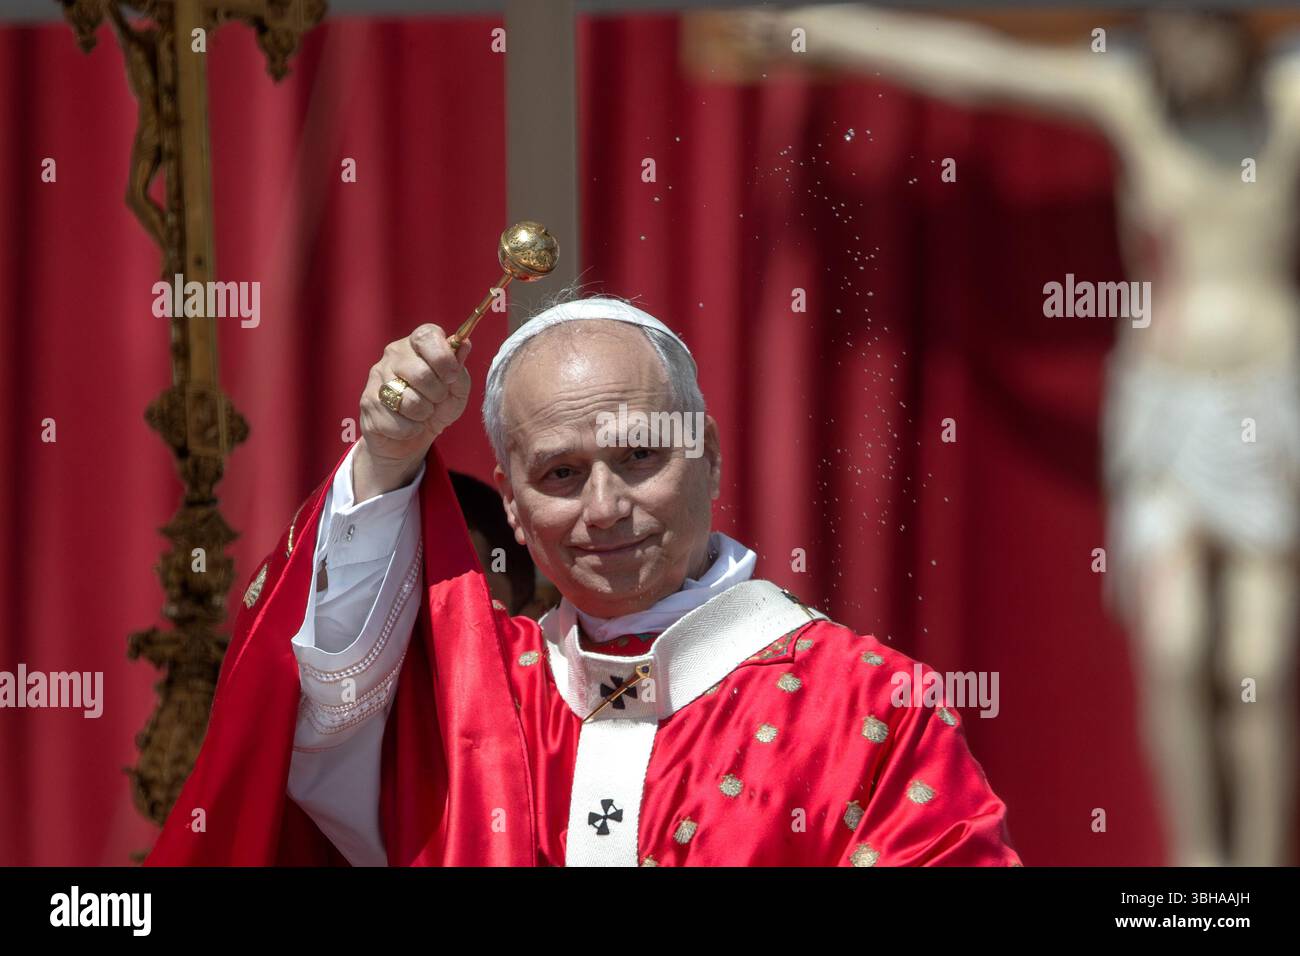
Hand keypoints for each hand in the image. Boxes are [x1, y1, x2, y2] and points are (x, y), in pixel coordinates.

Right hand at [354, 324, 472, 499]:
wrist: (410, 439)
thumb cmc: (437, 409)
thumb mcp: (456, 391)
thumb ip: (459, 370)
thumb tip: (464, 344)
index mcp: (416, 344)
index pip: (426, 337)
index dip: (443, 358)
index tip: (452, 376)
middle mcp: (393, 355)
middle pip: (421, 374)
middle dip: (438, 395)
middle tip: (436, 400)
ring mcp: (377, 377)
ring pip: (409, 401)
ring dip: (424, 414)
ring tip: (421, 413)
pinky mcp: (367, 403)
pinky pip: (398, 422)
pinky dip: (410, 430)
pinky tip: (407, 424)